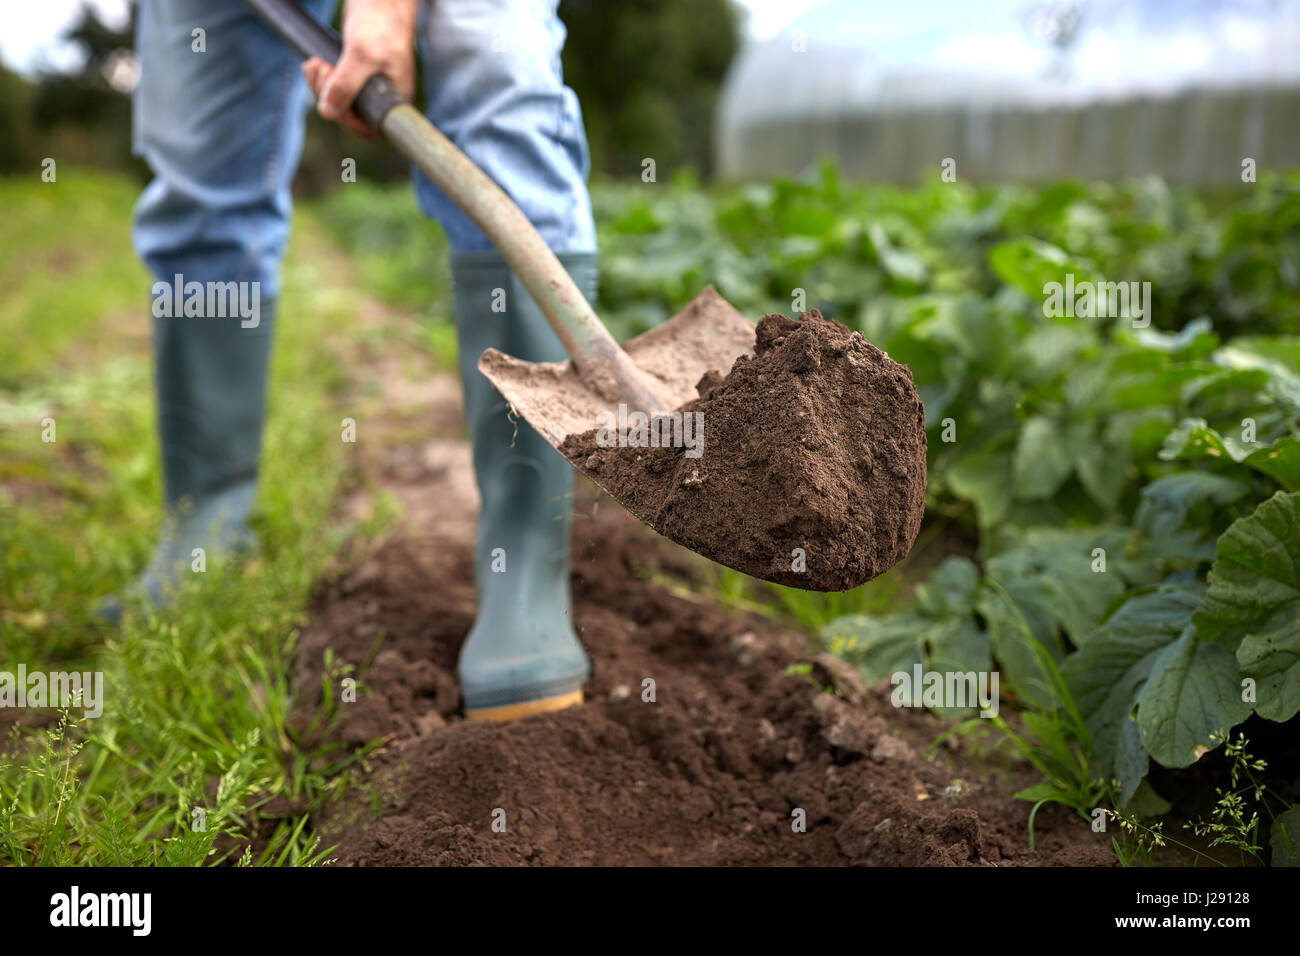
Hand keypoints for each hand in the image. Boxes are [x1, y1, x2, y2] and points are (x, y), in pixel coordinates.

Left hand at [302, 0, 416, 137]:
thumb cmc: (380, 24)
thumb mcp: (361, 56)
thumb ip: (345, 86)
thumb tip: (327, 114)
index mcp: (393, 100)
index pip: (367, 128)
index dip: (346, 119)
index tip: (333, 95)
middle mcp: (381, 97)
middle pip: (348, 115)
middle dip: (327, 94)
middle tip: (322, 68)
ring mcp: (368, 85)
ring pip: (337, 100)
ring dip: (320, 85)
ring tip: (317, 63)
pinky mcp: (354, 72)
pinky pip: (333, 86)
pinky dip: (320, 77)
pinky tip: (314, 63)